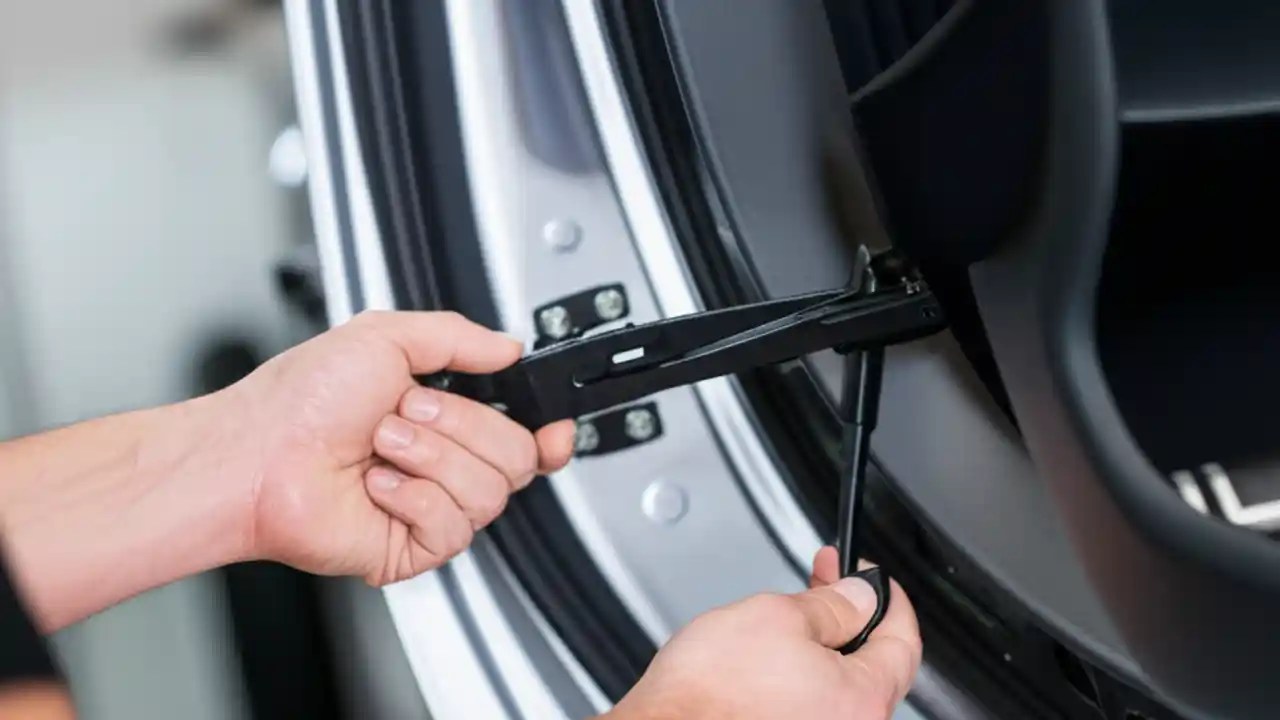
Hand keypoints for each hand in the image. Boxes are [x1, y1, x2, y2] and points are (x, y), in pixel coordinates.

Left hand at [224, 310, 574, 583]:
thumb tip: (507, 346)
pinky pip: (453, 527)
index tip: (553, 428)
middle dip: (462, 426)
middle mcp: (443, 463)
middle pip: (517, 457)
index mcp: (445, 416)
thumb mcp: (385, 335)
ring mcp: (430, 506)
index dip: (549, 434)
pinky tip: (377, 485)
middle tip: (407, 412)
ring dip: (431, 457)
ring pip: (490, 491)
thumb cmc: (301, 400)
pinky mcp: (414, 546)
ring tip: (382, 445)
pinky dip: (412, 497)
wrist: (258, 455)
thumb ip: (457, 335)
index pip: (526, 435)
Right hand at [607, 547, 921, 719]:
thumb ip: (831, 603)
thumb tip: (861, 595)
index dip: (888, 597)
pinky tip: (774, 657)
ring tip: (788, 617)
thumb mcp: (776, 617)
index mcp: (862, 699)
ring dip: (824, 645)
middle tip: (827, 581)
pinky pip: (813, 704)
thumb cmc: (708, 693)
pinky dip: (803, 675)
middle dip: (851, 614)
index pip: (903, 640)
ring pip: (840, 684)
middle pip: (874, 664)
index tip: (872, 577)